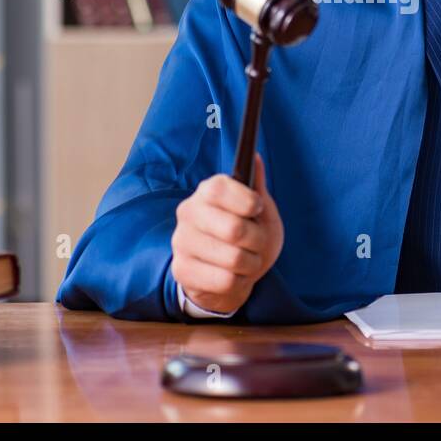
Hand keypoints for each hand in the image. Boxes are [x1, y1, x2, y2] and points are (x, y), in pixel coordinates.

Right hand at [170, 153, 283, 314]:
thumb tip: (257, 158)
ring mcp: (181, 242)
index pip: (220, 189)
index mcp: (207, 191)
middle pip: (234, 229)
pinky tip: (232, 276)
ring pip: (233, 258)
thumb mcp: (259, 212)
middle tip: (258, 243)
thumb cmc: (247, 238)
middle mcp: (189, 212)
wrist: (229, 276)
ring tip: (247, 261)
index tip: (258, 210)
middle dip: (258, 240)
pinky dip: (239, 281)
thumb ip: (257, 187)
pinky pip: (225, 280)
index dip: (248, 202)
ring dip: (251, 264)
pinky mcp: (181, 270)